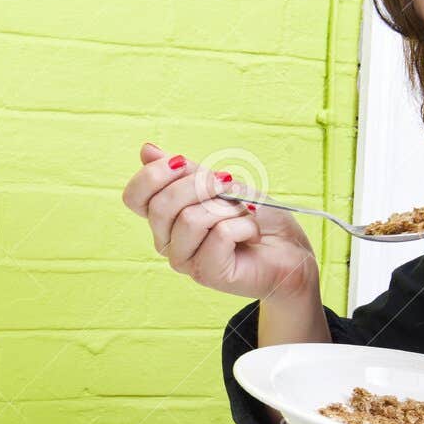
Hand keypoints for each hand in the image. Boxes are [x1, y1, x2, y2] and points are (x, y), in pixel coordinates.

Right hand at [122, 143, 318, 301]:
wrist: (289, 249)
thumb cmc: (255, 217)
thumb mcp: (218, 184)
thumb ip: (184, 171)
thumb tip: (146, 150)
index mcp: (164, 219)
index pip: (134, 196)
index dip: (153, 174)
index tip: (183, 163)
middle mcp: (167, 242)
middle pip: (162, 204)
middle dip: (200, 185)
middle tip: (228, 186)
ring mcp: (185, 261)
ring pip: (191, 219)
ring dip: (228, 208)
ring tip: (244, 216)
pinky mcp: (208, 274)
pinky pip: (220, 235)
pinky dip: (244, 226)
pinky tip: (251, 235)